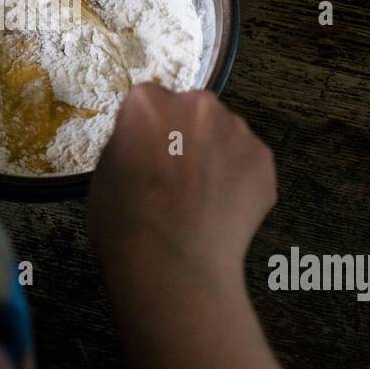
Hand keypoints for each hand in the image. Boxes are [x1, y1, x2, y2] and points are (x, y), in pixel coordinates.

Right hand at [89, 82, 275, 284]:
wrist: (174, 266)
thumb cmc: (126, 224)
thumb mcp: (105, 173)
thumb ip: (130, 144)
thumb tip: (147, 146)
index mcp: (147, 103)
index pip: (148, 102)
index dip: (148, 132)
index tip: (147, 156)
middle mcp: (196, 104)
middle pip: (192, 111)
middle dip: (186, 136)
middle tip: (177, 179)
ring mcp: (235, 130)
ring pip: (224, 134)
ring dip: (216, 156)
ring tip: (202, 200)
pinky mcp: (264, 159)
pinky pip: (248, 162)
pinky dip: (239, 181)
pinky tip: (222, 210)